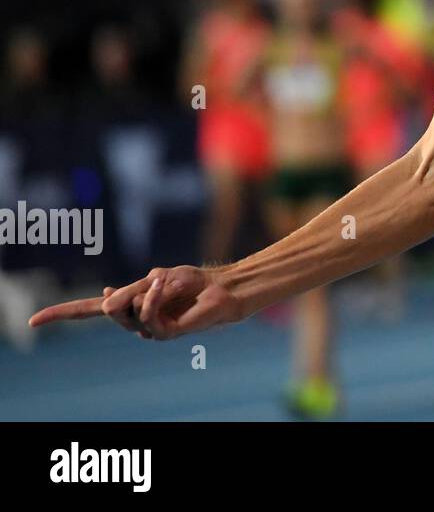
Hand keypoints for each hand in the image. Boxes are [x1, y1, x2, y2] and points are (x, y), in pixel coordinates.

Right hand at [28, 265, 241, 340]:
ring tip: (166, 282)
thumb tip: (104, 304)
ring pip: (128, 315)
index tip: (33, 321)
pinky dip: (153, 298)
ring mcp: (148, 329)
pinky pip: (146, 317)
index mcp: (127, 304)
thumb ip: (130, 292)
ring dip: (146, 294)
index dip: (62, 314)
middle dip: (128, 292)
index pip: (88, 311)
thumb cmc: (191, 282)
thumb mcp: (154, 279)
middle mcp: (133, 320)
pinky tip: (165, 285)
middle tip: (156, 281)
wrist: (221, 288)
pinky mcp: (163, 335)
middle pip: (110, 310)